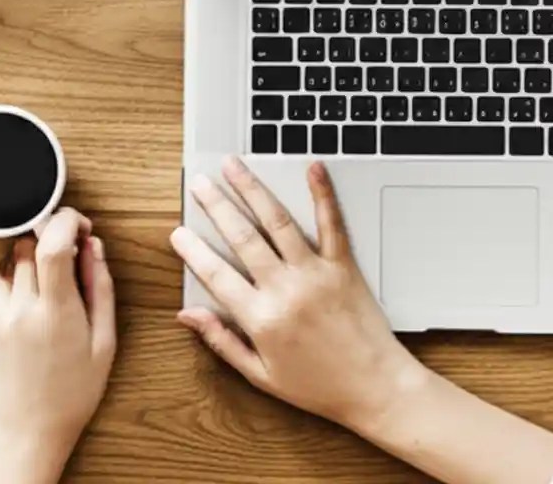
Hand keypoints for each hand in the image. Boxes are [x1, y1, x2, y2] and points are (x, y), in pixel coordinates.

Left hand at [0, 208, 116, 483]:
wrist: (25, 429)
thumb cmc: (71, 393)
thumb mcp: (105, 342)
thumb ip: (101, 288)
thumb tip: (95, 248)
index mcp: (55, 312)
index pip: (51, 243)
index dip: (68, 221)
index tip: (84, 223)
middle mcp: (20, 307)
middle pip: (30, 241)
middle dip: (56, 235)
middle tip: (78, 250)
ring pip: (13, 256)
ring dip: (37, 254)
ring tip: (60, 278)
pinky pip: (2, 277)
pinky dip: (22, 275)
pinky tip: (39, 296)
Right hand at [171, 158, 424, 433]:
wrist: (375, 386)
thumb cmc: (319, 386)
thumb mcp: (260, 375)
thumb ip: (221, 341)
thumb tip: (187, 315)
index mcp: (260, 318)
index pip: (215, 275)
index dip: (192, 251)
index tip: (178, 232)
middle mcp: (285, 289)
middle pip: (243, 238)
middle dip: (216, 206)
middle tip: (200, 183)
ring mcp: (317, 274)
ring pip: (278, 222)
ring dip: (253, 190)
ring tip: (235, 167)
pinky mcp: (345, 267)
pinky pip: (332, 224)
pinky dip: (322, 193)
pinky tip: (313, 169)